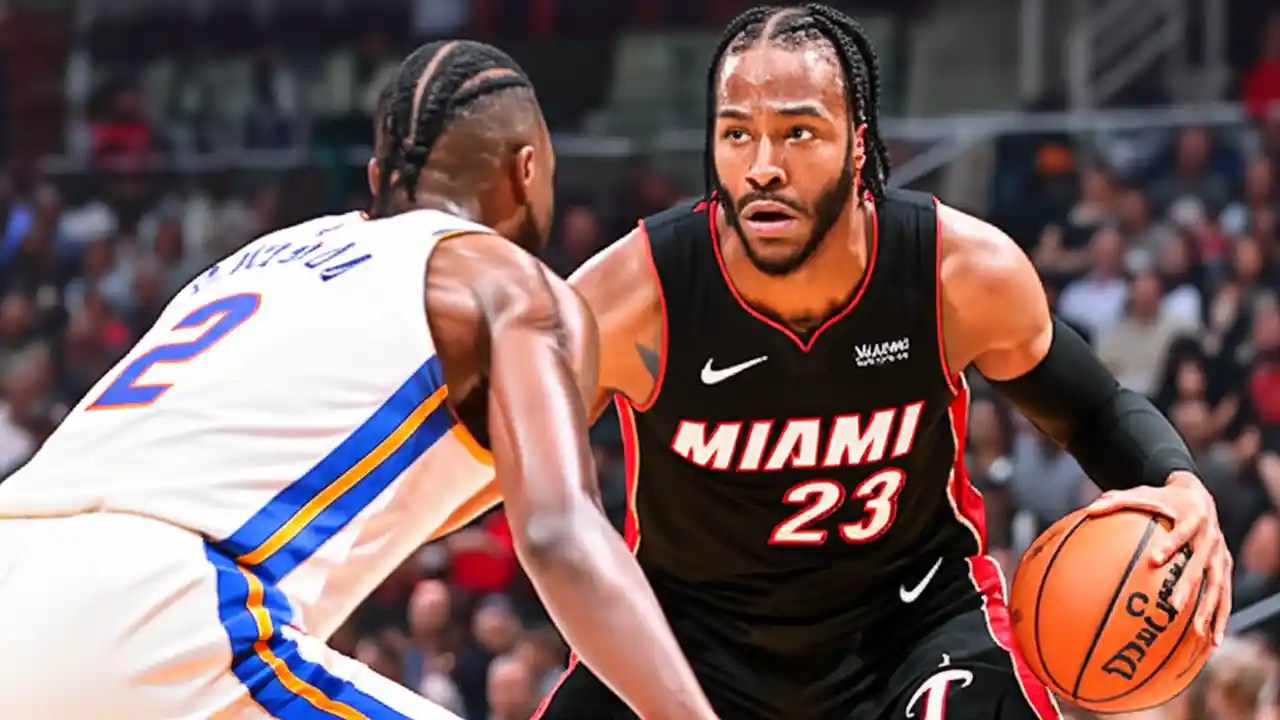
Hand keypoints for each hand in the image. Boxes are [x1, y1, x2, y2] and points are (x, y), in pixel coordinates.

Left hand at [1084, 471, 1232, 643]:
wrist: (1199, 495)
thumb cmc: (1164, 497)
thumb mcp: (1144, 494)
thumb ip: (1117, 501)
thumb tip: (1088, 509)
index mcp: (1193, 518)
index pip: (1183, 532)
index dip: (1172, 545)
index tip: (1155, 560)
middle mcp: (1210, 539)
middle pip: (1200, 565)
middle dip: (1188, 586)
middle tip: (1173, 606)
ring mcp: (1220, 555)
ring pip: (1217, 585)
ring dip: (1208, 608)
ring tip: (1196, 631)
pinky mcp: (1224, 567)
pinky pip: (1224, 595)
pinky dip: (1220, 617)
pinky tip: (1212, 641)